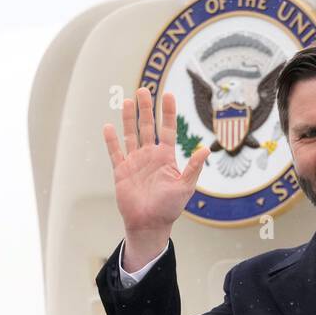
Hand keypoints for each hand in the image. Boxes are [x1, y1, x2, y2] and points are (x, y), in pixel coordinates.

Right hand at [102, 88, 209, 267]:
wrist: (149, 224)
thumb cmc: (169, 208)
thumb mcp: (185, 187)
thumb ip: (194, 168)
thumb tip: (207, 149)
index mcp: (166, 157)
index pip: (168, 129)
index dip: (168, 112)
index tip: (168, 94)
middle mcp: (150, 156)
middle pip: (147, 126)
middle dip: (146, 108)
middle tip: (143, 90)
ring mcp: (135, 162)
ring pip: (131, 135)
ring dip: (128, 118)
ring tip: (127, 101)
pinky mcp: (121, 171)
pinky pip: (115, 152)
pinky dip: (111, 140)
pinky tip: (108, 127)